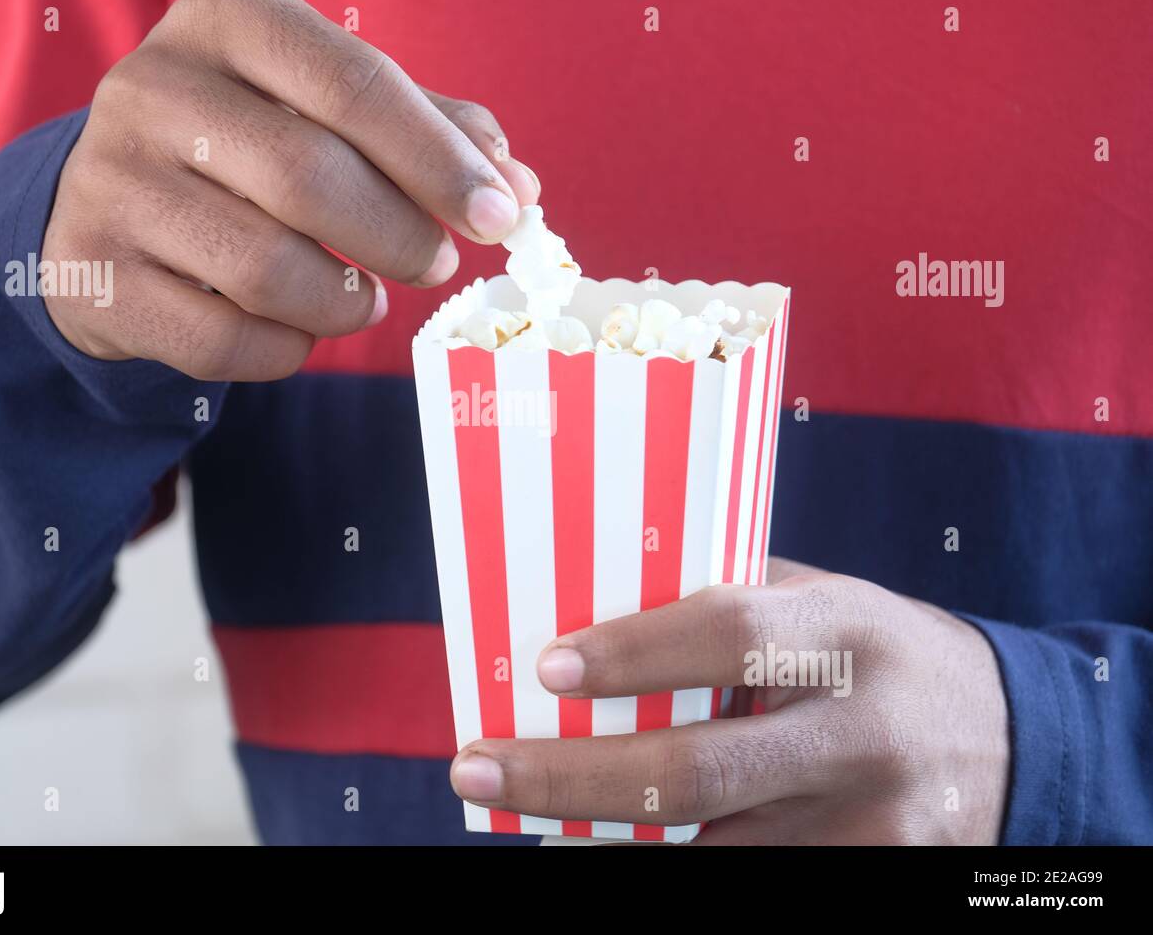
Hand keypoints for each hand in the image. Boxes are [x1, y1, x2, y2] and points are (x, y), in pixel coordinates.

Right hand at [41, 0, 538, 379]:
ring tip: (364, 298)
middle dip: (400, 237)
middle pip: (311, 179)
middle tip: (436, 264)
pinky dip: (286, 350)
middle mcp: (151, 87)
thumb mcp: (326, 109)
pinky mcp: (92, 276)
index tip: (500, 216)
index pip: (352, 83)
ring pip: (268, 271)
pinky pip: (223, 341)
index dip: (438, 158)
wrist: (104, 207)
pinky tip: (298, 328)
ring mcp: (110, 184)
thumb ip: (425, 134)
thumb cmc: (247, 150)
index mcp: (225, 19)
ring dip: (345, 303)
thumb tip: (517, 190)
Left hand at [449, 559, 1010, 843]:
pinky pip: (747, 880)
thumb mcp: (822, 601)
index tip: (547, 666)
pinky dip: (665, 866)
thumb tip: (595, 607)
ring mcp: (871, 823)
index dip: (635, 652)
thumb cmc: (877, 651)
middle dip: (570, 778)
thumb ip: (729, 603)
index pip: (730, 634)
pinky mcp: (875, 877)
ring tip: (518, 817)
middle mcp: (861, 732)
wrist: (1006, 736)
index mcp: (848, 632)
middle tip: (477, 770)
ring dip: (597, 839)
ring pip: (708, 851)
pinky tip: (605, 848)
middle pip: (698, 771)